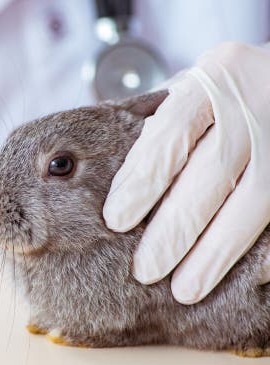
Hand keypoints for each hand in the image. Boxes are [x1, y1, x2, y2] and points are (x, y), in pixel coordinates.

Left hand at [103, 42, 269, 303]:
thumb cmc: (233, 87)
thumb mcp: (196, 84)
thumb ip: (160, 116)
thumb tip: (109, 172)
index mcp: (217, 75)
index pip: (171, 132)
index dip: (142, 180)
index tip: (115, 220)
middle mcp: (255, 102)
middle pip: (210, 173)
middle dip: (174, 228)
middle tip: (143, 270)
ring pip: (254, 200)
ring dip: (217, 251)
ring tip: (184, 289)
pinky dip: (263, 249)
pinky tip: (241, 277)